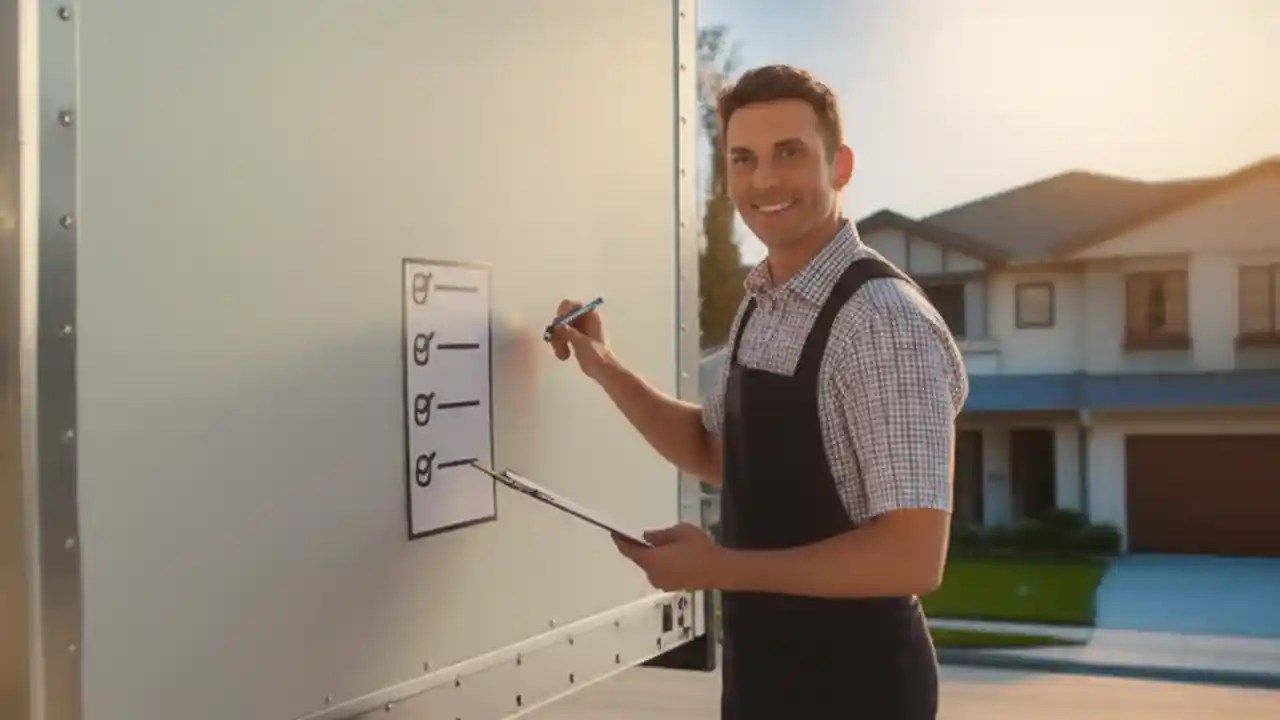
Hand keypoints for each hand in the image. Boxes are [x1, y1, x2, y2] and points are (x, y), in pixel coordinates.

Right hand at [549, 298, 614, 380]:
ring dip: (557, 341)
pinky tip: (564, 356)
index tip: (559, 325)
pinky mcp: (574, 339)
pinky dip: (559, 345)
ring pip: (559, 329)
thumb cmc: (597, 356)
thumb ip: (568, 332)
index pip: (571, 305)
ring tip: (562, 355)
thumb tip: (557, 325)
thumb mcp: (581, 342)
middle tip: (557, 344)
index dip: (562, 313)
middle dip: (558, 331)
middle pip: (562, 318)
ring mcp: (578, 329)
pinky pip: (561, 337)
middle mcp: (583, 320)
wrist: (603, 371)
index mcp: (590, 316)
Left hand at [613, 522, 728, 590]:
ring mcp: (662, 583)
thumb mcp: (680, 532)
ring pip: (651, 566)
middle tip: (645, 536)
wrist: (720, 570)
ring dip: (653, 557)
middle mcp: (653, 575)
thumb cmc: (699, 549)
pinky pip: (661, 572)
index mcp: (652, 561)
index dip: (621, 542)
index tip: (615, 534)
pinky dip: (662, 564)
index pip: (629, 551)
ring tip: (667, 545)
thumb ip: (660, 535)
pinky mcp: (672, 587)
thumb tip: (646, 537)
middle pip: (641, 560)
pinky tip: (674, 556)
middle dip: (641, 548)